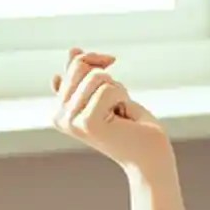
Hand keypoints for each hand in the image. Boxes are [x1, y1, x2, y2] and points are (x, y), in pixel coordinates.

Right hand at [50, 48, 171, 174]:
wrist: (151, 158)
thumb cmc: (134, 128)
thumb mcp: (109, 94)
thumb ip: (87, 75)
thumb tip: (73, 50)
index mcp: (60, 110)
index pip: (74, 65)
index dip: (98, 61)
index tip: (111, 71)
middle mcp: (59, 117)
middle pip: (80, 66)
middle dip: (109, 78)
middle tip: (118, 104)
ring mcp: (71, 121)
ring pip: (96, 76)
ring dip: (118, 91)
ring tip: (120, 114)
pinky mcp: (87, 123)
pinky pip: (109, 89)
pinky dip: (124, 99)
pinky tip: (123, 119)